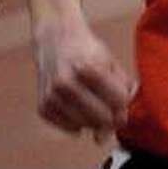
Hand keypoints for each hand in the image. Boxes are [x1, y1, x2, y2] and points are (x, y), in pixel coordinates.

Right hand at [33, 14, 133, 136]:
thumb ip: (123, 91)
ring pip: (87, 125)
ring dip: (95, 120)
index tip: (121, 98)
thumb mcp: (111, 63)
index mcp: (87, 68)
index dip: (124, 103)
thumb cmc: (88, 53)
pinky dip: (78, 123)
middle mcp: (66, 83)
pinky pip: (70, 128)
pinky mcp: (43, 106)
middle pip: (103, 118)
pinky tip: (78, 107)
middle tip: (110, 106)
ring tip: (92, 103)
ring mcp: (52, 96)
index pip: (119, 101)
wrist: (55, 40)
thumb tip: (117, 124)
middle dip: (112, 116)